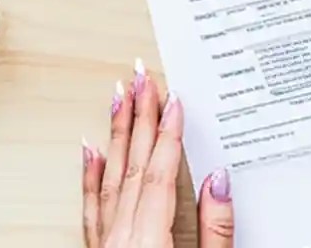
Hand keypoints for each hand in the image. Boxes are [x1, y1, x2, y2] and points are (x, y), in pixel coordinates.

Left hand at [81, 61, 234, 247]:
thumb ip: (215, 230)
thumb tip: (219, 183)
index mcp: (149, 241)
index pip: (159, 174)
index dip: (168, 132)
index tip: (173, 99)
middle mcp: (121, 238)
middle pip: (132, 165)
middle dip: (139, 116)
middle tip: (141, 79)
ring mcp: (105, 243)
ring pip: (109, 177)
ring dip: (116, 133)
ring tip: (119, 99)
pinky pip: (91, 205)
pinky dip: (92, 174)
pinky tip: (92, 150)